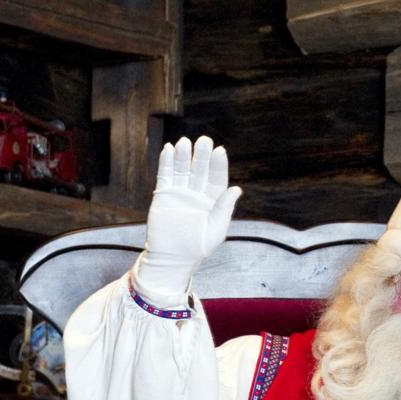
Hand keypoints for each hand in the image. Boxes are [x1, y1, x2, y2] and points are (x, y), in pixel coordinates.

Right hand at [134, 136, 241, 306]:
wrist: (172, 258)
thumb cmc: (198, 247)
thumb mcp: (215, 229)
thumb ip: (224, 209)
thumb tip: (236, 189)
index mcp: (213, 201)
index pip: (217, 179)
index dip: (218, 165)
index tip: (219, 151)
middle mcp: (197, 193)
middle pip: (200, 170)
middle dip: (202, 156)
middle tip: (204, 140)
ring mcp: (180, 193)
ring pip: (183, 170)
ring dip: (184, 156)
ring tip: (185, 142)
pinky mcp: (164, 195)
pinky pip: (166, 175)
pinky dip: (167, 163)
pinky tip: (170, 150)